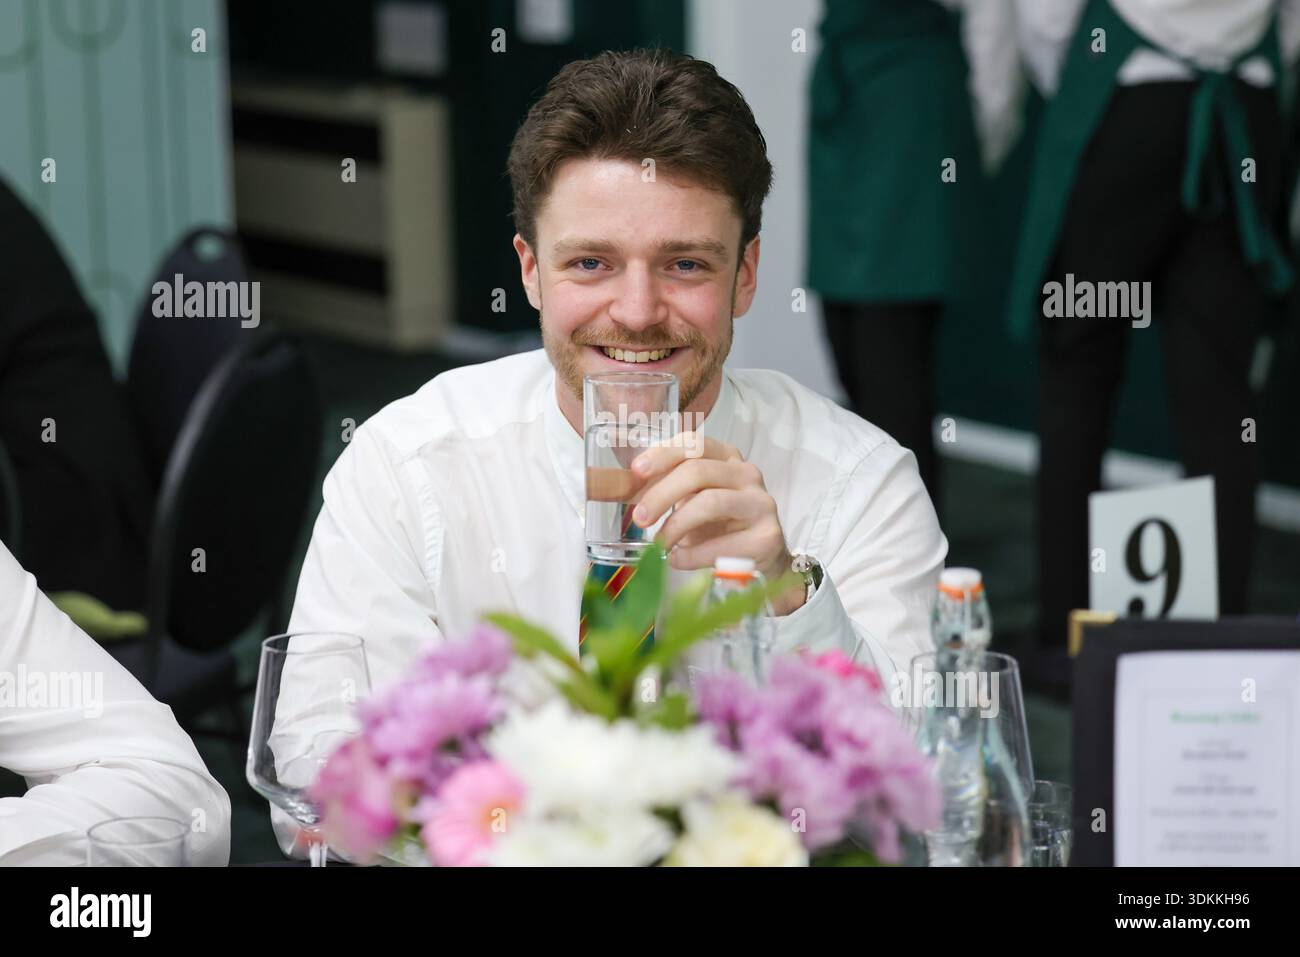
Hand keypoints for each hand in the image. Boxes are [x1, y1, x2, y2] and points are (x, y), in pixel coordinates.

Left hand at [629, 433, 805, 615]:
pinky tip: (678, 560)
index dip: (663, 454)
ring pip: (710, 503)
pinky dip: (691, 555)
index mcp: (727, 457)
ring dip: (675, 526)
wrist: (760, 559)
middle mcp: (747, 474)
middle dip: (661, 493)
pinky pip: (720, 544)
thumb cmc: (719, 525)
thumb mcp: (692, 500)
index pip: (694, 443)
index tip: (636, 472)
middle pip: (698, 471)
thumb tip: (619, 486)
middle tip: (640, 518)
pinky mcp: (766, 538)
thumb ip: (664, 489)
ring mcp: (761, 504)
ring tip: (659, 544)